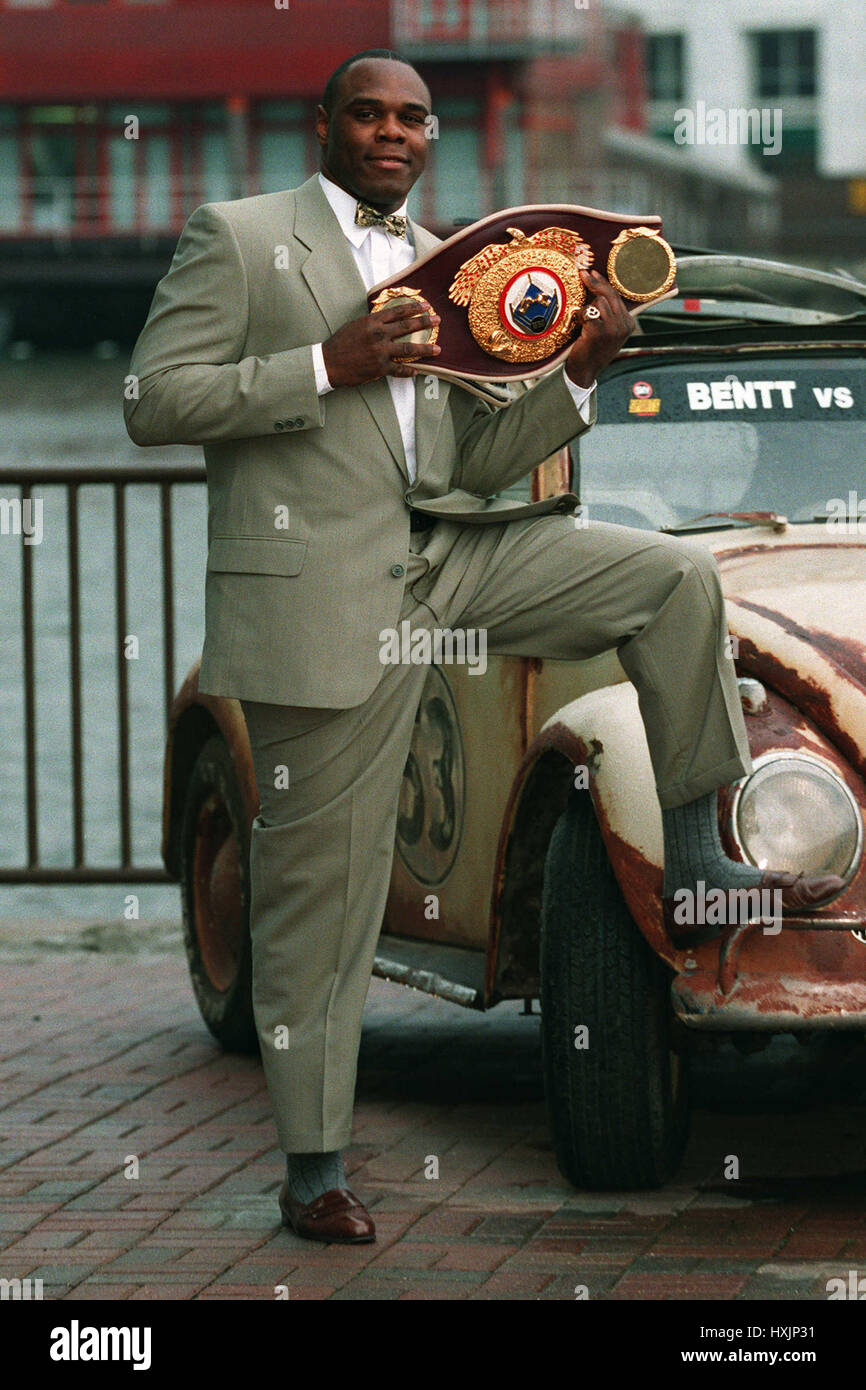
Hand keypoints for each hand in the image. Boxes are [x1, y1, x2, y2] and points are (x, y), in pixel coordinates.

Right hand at [322, 304, 440, 387]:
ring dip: (425, 349)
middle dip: (425, 322)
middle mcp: (379, 334)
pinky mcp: (380, 368)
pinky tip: (416, 371)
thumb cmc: (340, 343)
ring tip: (438, 349)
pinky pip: (399, 369)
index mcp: (372, 322)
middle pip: (407, 326)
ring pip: (408, 348)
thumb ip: (372, 322)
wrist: (329, 363)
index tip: (425, 305)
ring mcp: (381, 351)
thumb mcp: (356, 325)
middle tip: (437, 321)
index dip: (413, 308)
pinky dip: (408, 371)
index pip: (398, 311)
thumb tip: (386, 319)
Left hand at [565, 269, 634, 387]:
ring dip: (586, 308)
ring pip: (598, 302)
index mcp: (628, 323)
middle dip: (595, 283)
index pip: (617, 296)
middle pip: (609, 295)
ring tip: (583, 322)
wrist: (584, 372)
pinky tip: (579, 326)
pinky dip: (581, 316)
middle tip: (582, 272)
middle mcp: (624, 325)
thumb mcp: (605, 330)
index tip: (592, 272)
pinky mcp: (600, 332)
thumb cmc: (591, 349)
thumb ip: (607, 312)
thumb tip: (597, 286)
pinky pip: (588, 312)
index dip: (603, 283)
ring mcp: (613, 329)